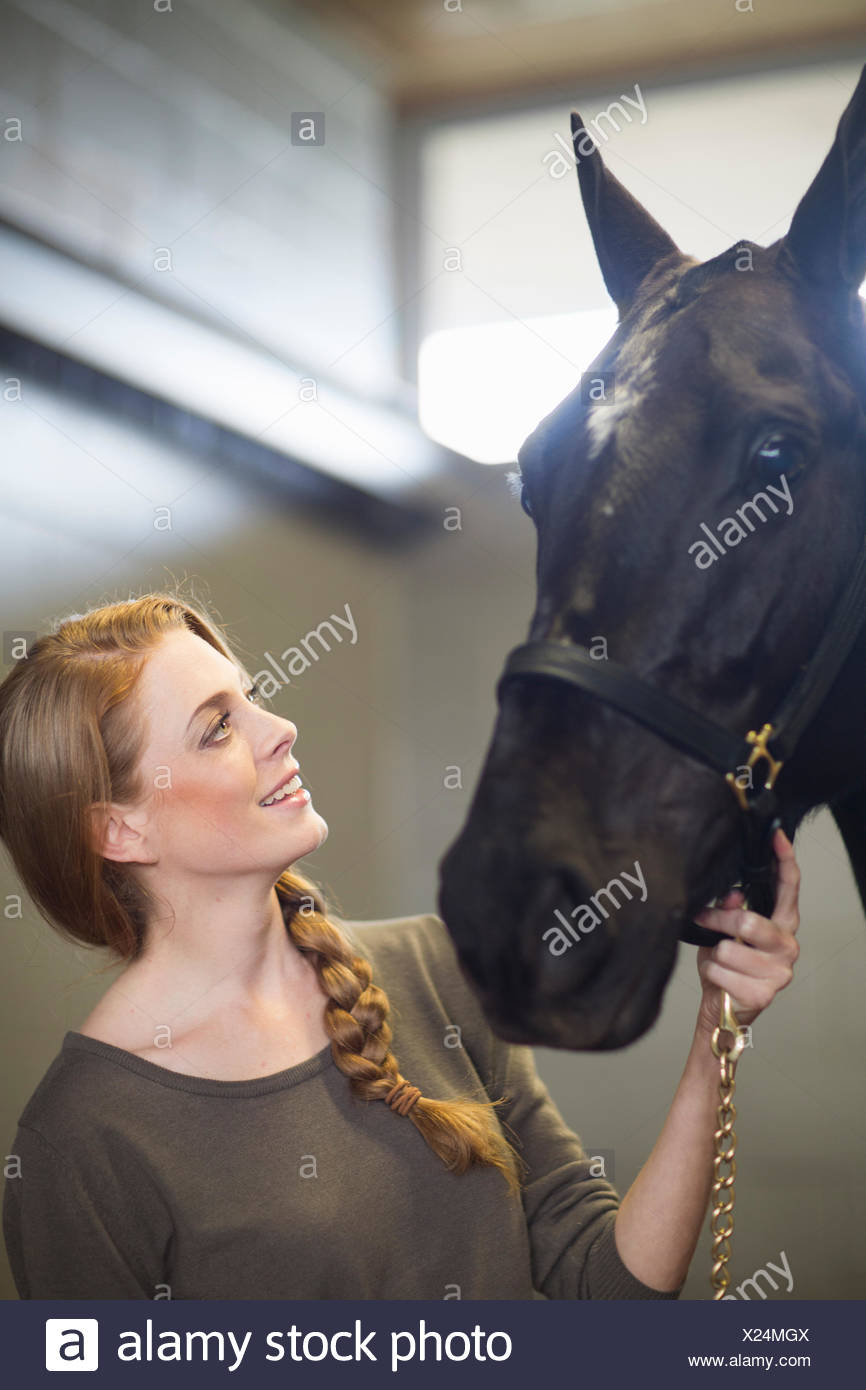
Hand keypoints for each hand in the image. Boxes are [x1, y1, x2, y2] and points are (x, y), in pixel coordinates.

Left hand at [691, 827, 800, 1038]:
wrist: (722, 1005)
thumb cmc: (725, 963)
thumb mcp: (722, 929)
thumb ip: (730, 908)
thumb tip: (733, 896)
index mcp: (781, 923)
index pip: (788, 886)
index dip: (784, 859)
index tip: (776, 835)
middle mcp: (787, 945)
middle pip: (748, 922)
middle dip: (719, 922)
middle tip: (707, 922)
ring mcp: (780, 972)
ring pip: (728, 950)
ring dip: (713, 954)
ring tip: (719, 961)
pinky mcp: (765, 994)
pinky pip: (721, 972)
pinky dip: (711, 973)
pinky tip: (721, 979)